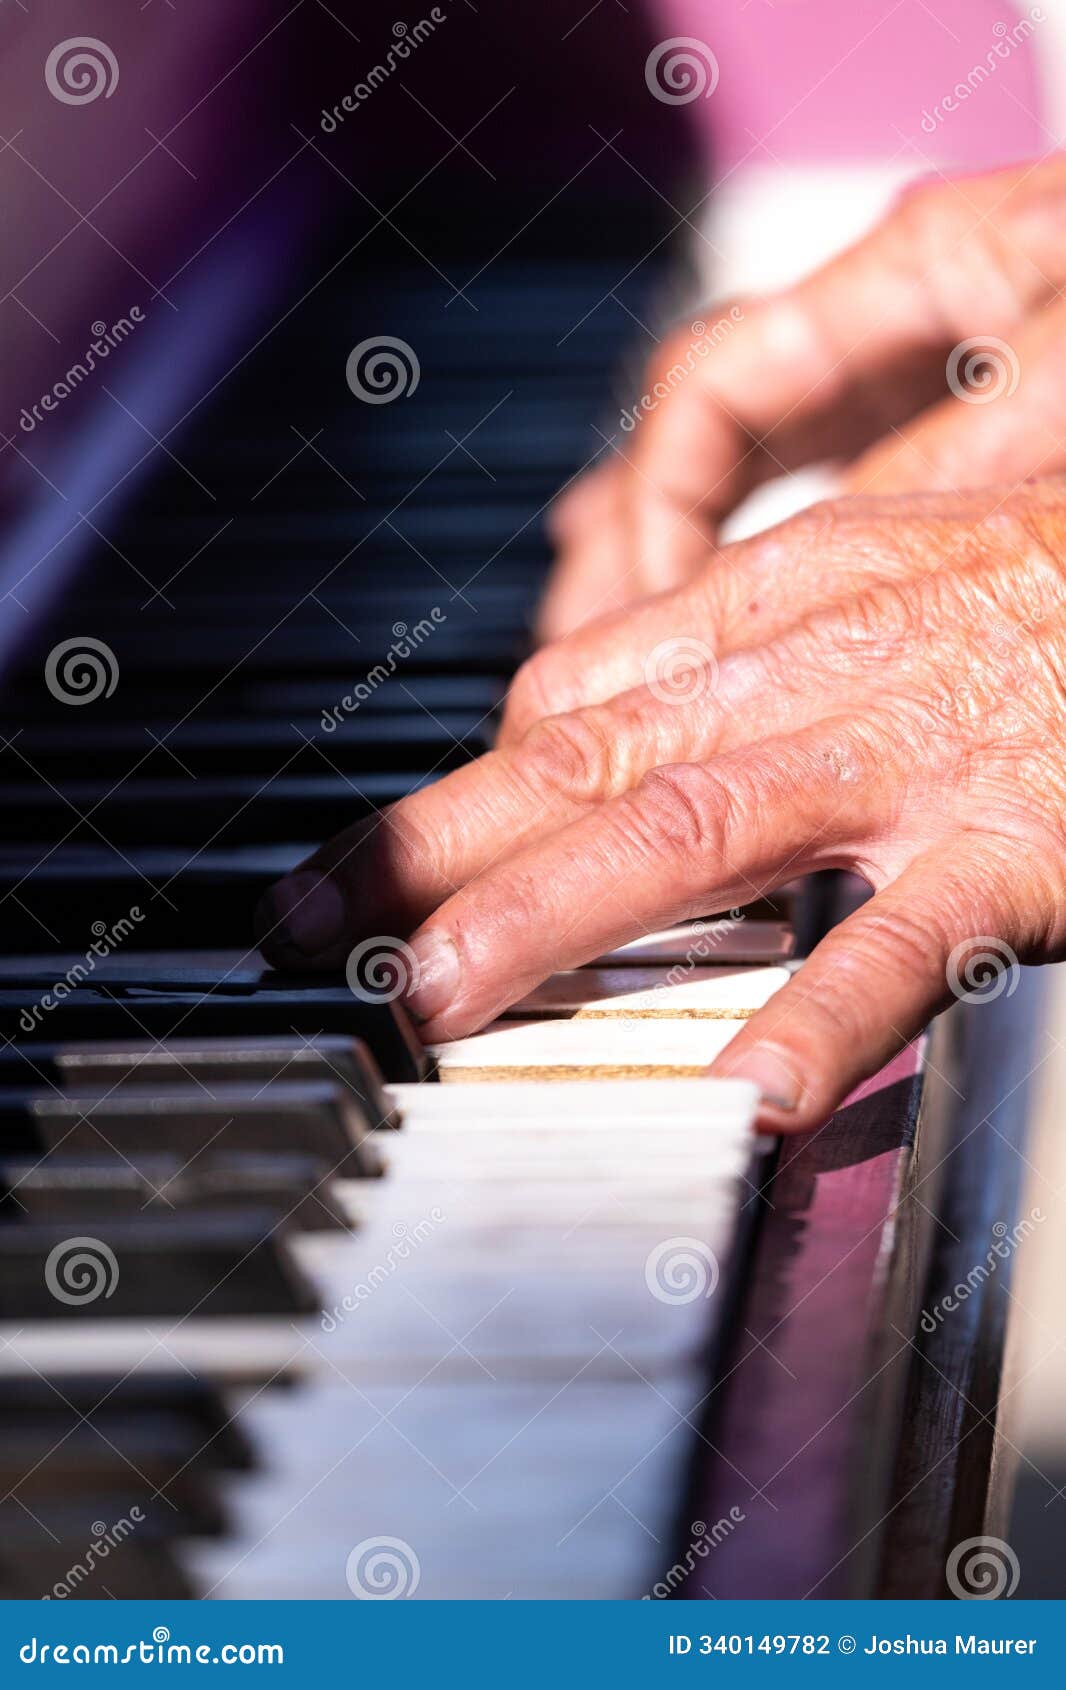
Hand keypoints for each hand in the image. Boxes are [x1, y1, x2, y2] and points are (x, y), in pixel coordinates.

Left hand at [256, 480, 1065, 1129]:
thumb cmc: (1051, 576)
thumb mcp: (884, 558)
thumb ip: (750, 628)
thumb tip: (618, 699)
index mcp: (781, 597)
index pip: (576, 698)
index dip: (468, 783)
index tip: (394, 857)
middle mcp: (818, 661)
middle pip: (581, 759)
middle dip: (429, 847)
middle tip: (309, 929)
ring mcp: (916, 753)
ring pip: (690, 831)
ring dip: (548, 918)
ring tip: (436, 1001)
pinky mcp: (1025, 837)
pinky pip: (909, 939)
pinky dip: (822, 1015)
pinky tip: (742, 1096)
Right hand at [539, 156, 1065, 641]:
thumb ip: (937, 463)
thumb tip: (811, 571)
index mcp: (917, 264)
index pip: (713, 380)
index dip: (657, 499)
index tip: (658, 603)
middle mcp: (900, 311)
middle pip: (707, 421)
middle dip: (630, 533)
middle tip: (584, 637)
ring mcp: (923, 364)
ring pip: (752, 458)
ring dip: (672, 543)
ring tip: (607, 631)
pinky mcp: (956, 411)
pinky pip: (819, 482)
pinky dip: (751, 538)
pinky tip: (700, 582)